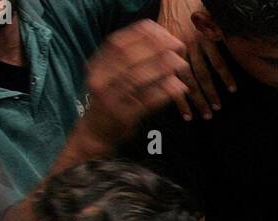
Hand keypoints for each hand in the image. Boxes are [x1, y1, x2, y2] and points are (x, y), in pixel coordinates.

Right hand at [80, 21, 190, 148]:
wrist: (96, 133)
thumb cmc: (109, 99)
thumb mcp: (109, 75)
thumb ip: (126, 60)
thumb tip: (157, 38)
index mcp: (96, 67)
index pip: (116, 43)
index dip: (139, 34)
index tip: (160, 30)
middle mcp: (100, 81)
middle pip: (128, 58)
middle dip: (155, 48)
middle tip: (176, 44)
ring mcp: (111, 100)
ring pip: (138, 79)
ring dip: (162, 68)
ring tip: (181, 63)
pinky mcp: (125, 117)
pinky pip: (147, 102)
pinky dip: (164, 92)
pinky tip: (178, 86)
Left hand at [157, 0, 236, 120]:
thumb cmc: (173, 12)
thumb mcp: (162, 34)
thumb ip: (166, 56)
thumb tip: (171, 76)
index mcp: (166, 52)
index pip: (172, 82)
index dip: (180, 102)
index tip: (187, 117)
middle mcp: (179, 50)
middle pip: (189, 82)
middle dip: (197, 101)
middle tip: (206, 117)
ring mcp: (194, 44)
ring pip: (203, 74)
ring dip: (211, 92)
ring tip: (217, 107)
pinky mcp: (208, 37)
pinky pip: (218, 60)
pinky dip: (225, 75)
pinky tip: (231, 88)